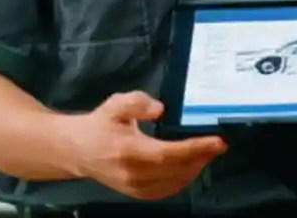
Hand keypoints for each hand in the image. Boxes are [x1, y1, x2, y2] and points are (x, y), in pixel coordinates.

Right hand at [68, 91, 226, 200]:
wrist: (78, 150)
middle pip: (177, 170)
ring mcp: (135, 188)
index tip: (217, 141)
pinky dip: (182, 180)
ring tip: (206, 153)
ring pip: (174, 183)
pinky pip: (166, 191)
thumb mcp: (115, 105)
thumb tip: (160, 109)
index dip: (196, 148)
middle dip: (201, 158)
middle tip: (217, 145)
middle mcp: (134, 174)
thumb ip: (137, 102)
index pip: (169, 153)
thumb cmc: (100, 125)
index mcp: (129, 151)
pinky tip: (190, 167)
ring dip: (195, 169)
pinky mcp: (137, 194)